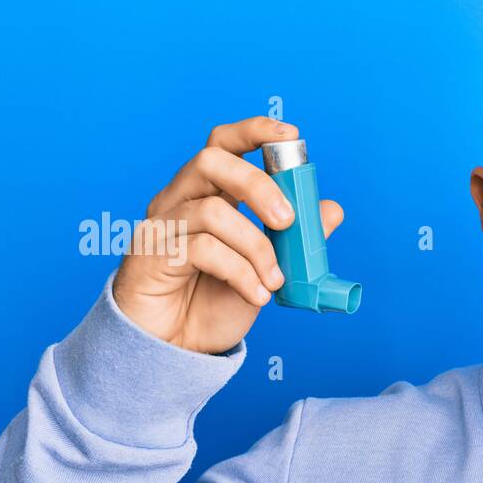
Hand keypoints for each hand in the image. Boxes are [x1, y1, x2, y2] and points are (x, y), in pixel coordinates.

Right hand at [113, 116, 344, 353]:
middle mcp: (177, 201)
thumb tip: (332, 209)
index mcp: (204, 194)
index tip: (291, 137)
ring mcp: (160, 225)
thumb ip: (295, 240)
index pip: (222, 145)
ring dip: (256, 247)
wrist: (175, 351)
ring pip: (213, 210)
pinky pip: (202, 249)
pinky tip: (256, 296)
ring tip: (274, 281)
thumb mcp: (265, 270)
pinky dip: (240, 272)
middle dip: (258, 186)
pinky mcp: (150, 254)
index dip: (253, 131)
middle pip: (212, 161)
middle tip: (287, 222)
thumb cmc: (212, 305)